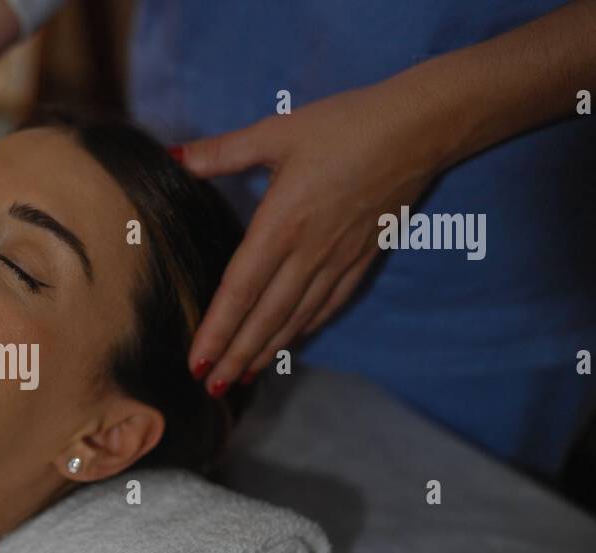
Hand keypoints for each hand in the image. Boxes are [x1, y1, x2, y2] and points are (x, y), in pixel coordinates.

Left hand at [175, 80, 446, 394]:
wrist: (419, 128)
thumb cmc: (345, 124)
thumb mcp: (277, 132)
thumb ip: (223, 152)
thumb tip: (175, 156)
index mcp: (280, 225)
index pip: (239, 291)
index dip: (217, 331)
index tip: (197, 362)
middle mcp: (309, 252)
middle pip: (266, 317)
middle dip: (237, 356)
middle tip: (211, 386)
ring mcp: (339, 259)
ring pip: (297, 317)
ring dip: (268, 350)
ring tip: (243, 376)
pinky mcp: (363, 257)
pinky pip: (330, 303)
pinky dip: (307, 327)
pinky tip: (292, 341)